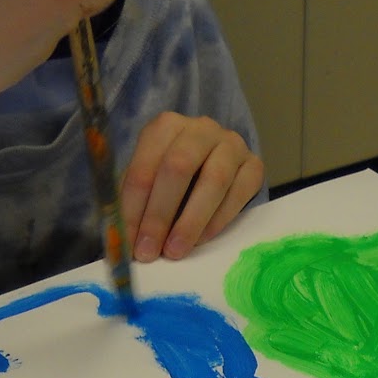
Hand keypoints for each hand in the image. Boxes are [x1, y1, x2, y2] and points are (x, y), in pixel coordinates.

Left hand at [119, 112, 264, 260]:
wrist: (218, 167)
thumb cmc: (176, 179)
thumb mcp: (150, 182)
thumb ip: (137, 204)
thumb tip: (123, 240)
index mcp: (166, 126)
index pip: (144, 167)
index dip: (133, 208)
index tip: (128, 242)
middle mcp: (200, 128)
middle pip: (177, 168)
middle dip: (159, 215)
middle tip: (149, 251)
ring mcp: (231, 144)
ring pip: (213, 180)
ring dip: (190, 221)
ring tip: (175, 251)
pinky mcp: (254, 165)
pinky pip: (238, 193)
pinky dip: (218, 220)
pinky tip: (201, 240)